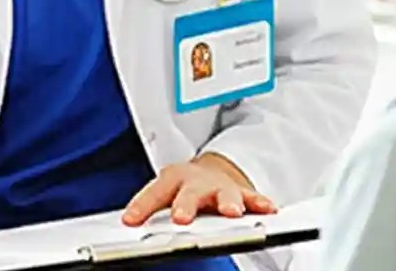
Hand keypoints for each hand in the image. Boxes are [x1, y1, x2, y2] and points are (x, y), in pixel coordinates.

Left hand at [122, 153, 276, 225]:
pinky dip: (260, 204)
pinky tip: (268, 210)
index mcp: (172, 179)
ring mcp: (221, 186)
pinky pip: (253, 198)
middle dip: (186, 204)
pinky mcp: (242, 193)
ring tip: (232, 213)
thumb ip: (150, 207)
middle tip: (181, 218)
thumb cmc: (183, 186)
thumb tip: (128, 224)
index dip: (142, 206)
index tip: (131, 220)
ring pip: (226, 194)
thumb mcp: (165, 192)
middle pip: (190, 193)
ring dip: (228, 203)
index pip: (154, 193)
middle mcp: (197, 182)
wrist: (209, 171)